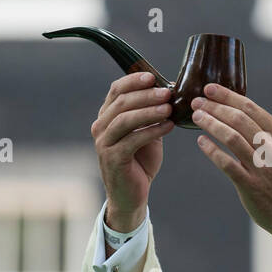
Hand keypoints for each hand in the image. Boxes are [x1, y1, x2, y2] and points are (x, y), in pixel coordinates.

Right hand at [91, 72, 174, 230]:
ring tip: (169, 108)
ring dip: (149, 111)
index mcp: (107, 116)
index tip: (153, 77)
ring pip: (125, 119)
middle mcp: (101, 127)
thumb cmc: (140, 161)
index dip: (133, 81)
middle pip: (121, 103)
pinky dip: (152, 131)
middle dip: (146, 95)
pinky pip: (132, 140)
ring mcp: (104, 143)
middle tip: (167, 93)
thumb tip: (170, 91)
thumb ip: (152, 114)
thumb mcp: (147, 132)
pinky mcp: (112, 158)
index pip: (116, 90)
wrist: (131, 195)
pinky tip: (169, 126)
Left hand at [191, 83, 271, 252]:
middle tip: (197, 101)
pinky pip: (226, 163)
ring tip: (196, 117)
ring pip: (231, 137)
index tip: (211, 88)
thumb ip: (267, 136)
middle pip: (239, 119)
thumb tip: (238, 116)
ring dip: (210, 123)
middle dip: (216, 106)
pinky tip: (201, 143)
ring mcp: (262, 167)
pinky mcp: (250, 185)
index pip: (252, 109)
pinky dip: (212, 150)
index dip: (229, 96)